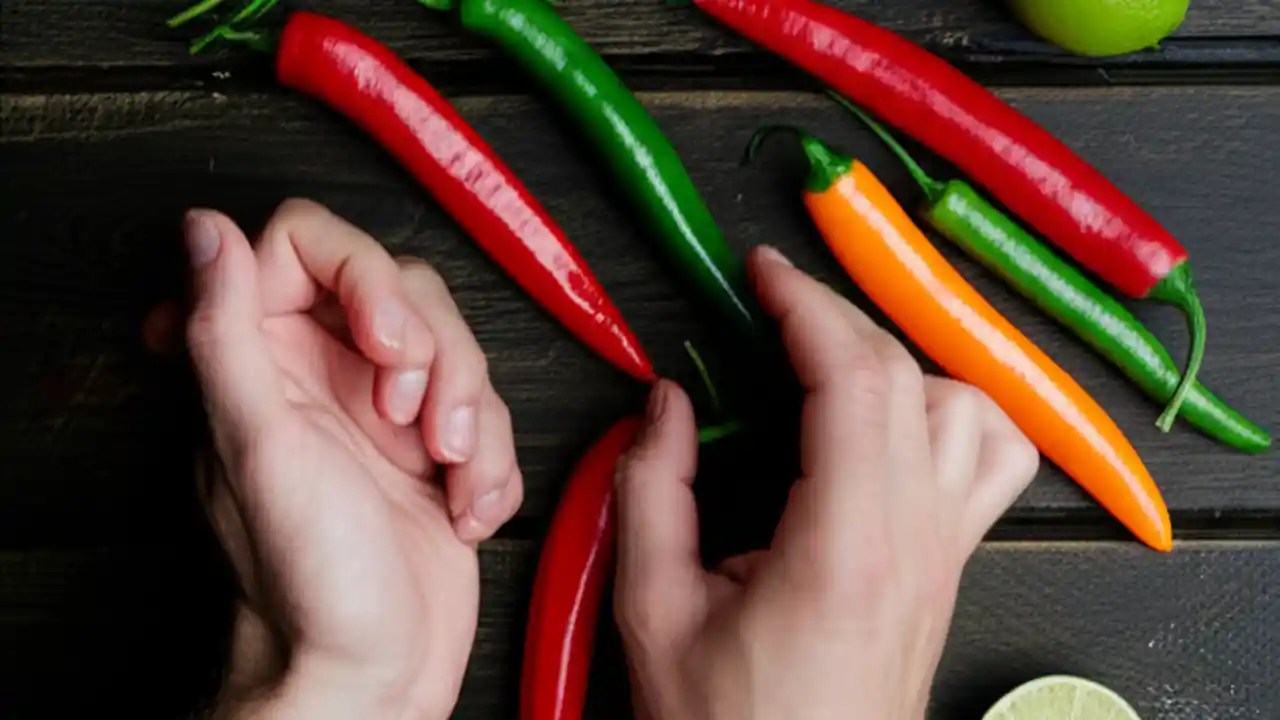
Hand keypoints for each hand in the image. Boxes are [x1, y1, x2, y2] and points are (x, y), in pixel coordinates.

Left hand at [179, 200, 521, 718]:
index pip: (312, 245)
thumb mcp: (261, 444)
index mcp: (267, 360)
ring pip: (460, 351)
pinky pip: (493, 417)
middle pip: (406, 290)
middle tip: (413, 424)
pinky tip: (467, 514)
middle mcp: (327, 376)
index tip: (384, 342)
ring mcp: (388, 417)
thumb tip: (204, 231)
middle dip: (435, 357)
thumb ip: (224, 331)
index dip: (363, 275)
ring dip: (473, 418)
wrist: (374, 677)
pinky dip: (493, 465)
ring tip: (450, 477)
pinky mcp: (439, 456)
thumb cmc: (310, 580)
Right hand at [613, 246, 1038, 719]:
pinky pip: (994, 462)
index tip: (764, 274)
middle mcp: (915, 541)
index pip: (852, 381)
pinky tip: (900, 420)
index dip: (807, 307)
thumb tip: (666, 404)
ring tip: (836, 362)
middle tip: (775, 300)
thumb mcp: (654, 612)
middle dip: (835, 315)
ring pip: (973, 411)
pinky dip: (957, 414)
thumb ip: (653, 492)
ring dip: (903, 362)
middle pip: (905, 377)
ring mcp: (945, 553)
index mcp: (844, 547)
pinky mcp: (949, 565)